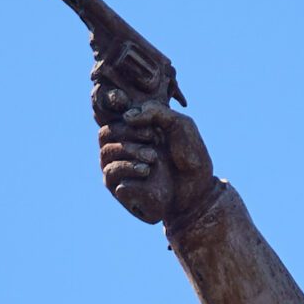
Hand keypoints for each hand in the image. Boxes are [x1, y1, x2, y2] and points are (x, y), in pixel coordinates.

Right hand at [96, 100, 215, 225]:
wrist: (199, 190)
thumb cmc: (190, 157)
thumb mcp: (178, 125)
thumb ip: (155, 112)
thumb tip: (127, 116)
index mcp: (133, 132)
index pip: (113, 119)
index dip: (129, 123)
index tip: (153, 132)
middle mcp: (122, 150)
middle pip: (105, 134)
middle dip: (128, 133)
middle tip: (153, 139)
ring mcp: (119, 169)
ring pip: (106, 153)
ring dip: (130, 151)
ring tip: (153, 158)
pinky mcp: (120, 189)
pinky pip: (111, 175)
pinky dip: (128, 169)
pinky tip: (146, 171)